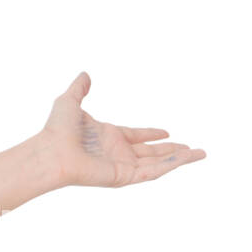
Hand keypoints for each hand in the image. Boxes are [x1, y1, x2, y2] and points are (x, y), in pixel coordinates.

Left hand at [39, 72, 206, 188]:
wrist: (51, 152)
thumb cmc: (55, 130)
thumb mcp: (68, 102)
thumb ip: (79, 89)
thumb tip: (85, 74)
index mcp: (107, 136)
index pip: (135, 136)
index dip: (151, 134)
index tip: (166, 132)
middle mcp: (116, 152)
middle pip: (151, 152)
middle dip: (172, 150)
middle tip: (192, 148)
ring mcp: (121, 165)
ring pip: (157, 163)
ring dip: (179, 159)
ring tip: (199, 154)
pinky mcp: (124, 176)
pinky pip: (153, 172)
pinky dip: (171, 166)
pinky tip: (186, 159)